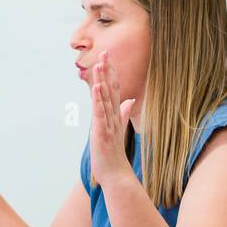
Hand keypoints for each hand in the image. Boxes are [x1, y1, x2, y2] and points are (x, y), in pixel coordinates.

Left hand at [89, 49, 135, 188]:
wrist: (116, 174)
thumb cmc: (114, 153)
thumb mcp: (118, 130)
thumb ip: (124, 113)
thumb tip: (129, 100)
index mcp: (115, 115)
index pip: (114, 90)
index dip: (111, 73)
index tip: (107, 57)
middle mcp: (113, 116)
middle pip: (110, 89)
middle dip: (107, 71)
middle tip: (104, 52)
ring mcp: (109, 124)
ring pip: (106, 99)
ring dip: (102, 80)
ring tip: (99, 64)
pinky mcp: (103, 132)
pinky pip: (101, 113)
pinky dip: (99, 100)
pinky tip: (97, 87)